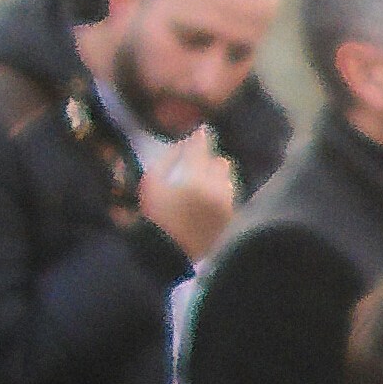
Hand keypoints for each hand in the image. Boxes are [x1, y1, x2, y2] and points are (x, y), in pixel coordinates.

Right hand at [140, 133, 241, 263]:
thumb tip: (187, 141)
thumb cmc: (154, 214)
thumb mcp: (152, 181)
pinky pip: (230, 198)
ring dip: (217, 179)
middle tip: (197, 167)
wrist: (167, 250)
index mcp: (193, 177)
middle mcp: (215, 188)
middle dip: (210, 161)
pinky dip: (221, 195)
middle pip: (221, 163)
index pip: (202, 147)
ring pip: (228, 180)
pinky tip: (208, 201)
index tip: (200, 133)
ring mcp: (226, 205)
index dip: (200, 138)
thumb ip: (169, 158)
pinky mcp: (230, 218)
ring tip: (203, 186)